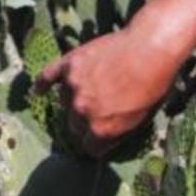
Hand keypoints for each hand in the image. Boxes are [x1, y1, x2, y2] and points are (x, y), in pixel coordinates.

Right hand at [35, 27, 178, 157]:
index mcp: (102, 130)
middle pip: (75, 126)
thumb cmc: (155, 84)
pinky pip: (47, 77)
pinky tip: (39, 90)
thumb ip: (119, 132)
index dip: (97, 143)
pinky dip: (43, 84)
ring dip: (73, 100)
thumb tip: (106, 140)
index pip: (89, 148)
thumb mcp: (143, 118)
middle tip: (98, 111)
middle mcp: (83, 111)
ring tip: (92, 89)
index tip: (100, 139)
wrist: (152, 47)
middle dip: (85, 123)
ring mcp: (73, 86)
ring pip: (64, 102)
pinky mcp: (69, 64)